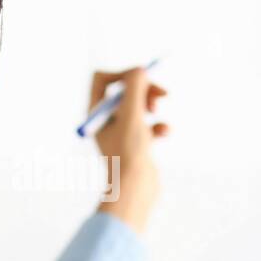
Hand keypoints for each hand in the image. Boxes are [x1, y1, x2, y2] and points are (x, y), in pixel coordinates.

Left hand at [90, 67, 168, 233]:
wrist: (135, 191)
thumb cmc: (129, 154)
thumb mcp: (132, 116)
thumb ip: (135, 89)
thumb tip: (139, 69)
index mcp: (95, 114)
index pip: (102, 79)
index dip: (122, 73)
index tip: (141, 77)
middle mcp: (105, 122)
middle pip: (123, 90)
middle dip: (143, 88)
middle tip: (160, 93)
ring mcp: (121, 133)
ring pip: (138, 105)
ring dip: (152, 103)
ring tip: (157, 112)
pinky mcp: (137, 144)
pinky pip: (149, 124)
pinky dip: (159, 124)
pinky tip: (165, 132)